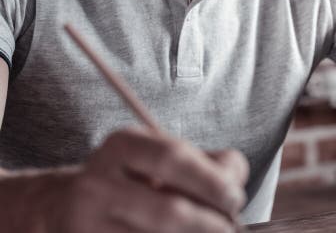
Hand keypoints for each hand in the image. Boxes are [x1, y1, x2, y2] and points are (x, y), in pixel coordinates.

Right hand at [40, 127, 248, 232]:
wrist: (66, 208)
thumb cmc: (135, 179)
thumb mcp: (164, 157)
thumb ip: (208, 162)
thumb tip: (235, 182)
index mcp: (121, 146)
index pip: (171, 158)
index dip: (211, 181)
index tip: (235, 199)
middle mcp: (96, 184)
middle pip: (169, 211)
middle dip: (210, 223)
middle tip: (229, 228)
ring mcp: (85, 224)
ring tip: (212, 232)